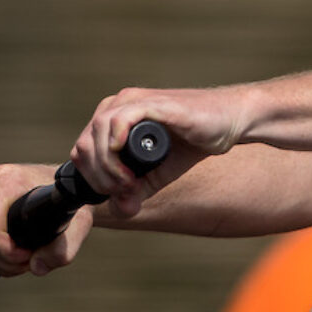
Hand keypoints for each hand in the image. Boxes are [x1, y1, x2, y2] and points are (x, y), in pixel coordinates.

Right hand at [0, 162, 90, 275]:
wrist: (65, 188)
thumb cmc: (71, 203)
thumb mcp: (79, 225)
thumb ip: (62, 250)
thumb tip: (36, 267)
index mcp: (5, 179)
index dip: (7, 255)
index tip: (29, 258)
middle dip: (2, 263)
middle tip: (29, 263)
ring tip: (22, 260)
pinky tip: (9, 254)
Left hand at [73, 86, 244, 216]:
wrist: (229, 122)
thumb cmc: (193, 143)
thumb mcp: (158, 174)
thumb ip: (136, 190)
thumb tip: (121, 210)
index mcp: (114, 117)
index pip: (83, 148)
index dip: (92, 177)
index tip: (115, 193)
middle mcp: (119, 104)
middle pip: (84, 143)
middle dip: (97, 176)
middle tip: (122, 191)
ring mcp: (135, 101)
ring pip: (97, 130)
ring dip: (106, 164)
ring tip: (127, 182)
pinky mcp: (154, 103)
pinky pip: (120, 119)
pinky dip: (116, 144)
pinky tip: (127, 162)